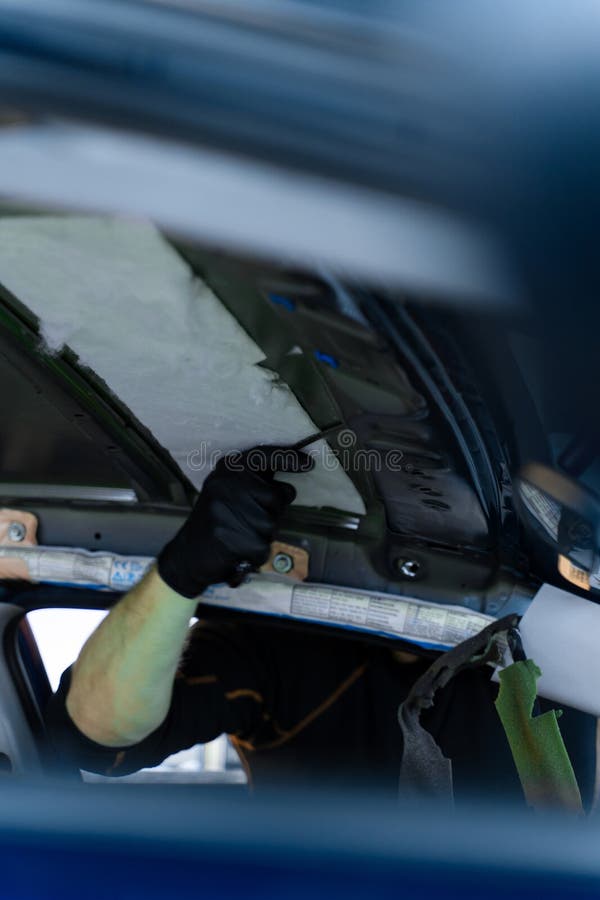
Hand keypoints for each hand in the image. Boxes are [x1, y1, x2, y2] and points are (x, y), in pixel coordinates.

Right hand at [157, 446, 312, 597]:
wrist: (187, 555)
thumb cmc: (216, 521)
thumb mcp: (230, 491)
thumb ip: (255, 483)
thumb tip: (289, 488)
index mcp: (227, 469)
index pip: (263, 456)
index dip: (288, 458)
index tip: (309, 464)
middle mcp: (226, 484)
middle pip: (277, 497)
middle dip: (271, 512)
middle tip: (247, 520)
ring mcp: (226, 510)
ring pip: (271, 523)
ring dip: (262, 535)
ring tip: (240, 534)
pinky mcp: (228, 536)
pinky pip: (262, 546)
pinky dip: (255, 553)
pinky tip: (238, 550)